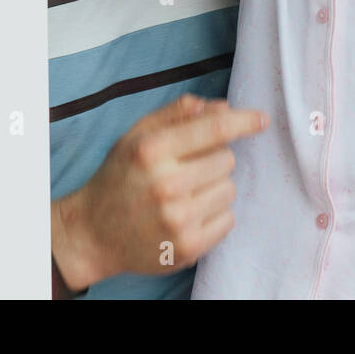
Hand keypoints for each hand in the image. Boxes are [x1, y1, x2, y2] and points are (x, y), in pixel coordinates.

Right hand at [50, 93, 267, 290]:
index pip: (214, 129)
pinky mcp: (188, 247)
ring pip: (229, 189)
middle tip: (187, 169)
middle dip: (214, 160)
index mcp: (152, 150)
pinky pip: (228, 220)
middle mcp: (166, 184)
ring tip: (185, 194)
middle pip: (227, 160)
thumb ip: (177, 114)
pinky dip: (215, 215)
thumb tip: (222, 106)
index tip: (262, 119)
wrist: (93, 233)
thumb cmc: (120, 177)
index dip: (243, 121)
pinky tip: (189, 215)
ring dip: (214, 188)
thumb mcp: (138, 136)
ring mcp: (178, 219)